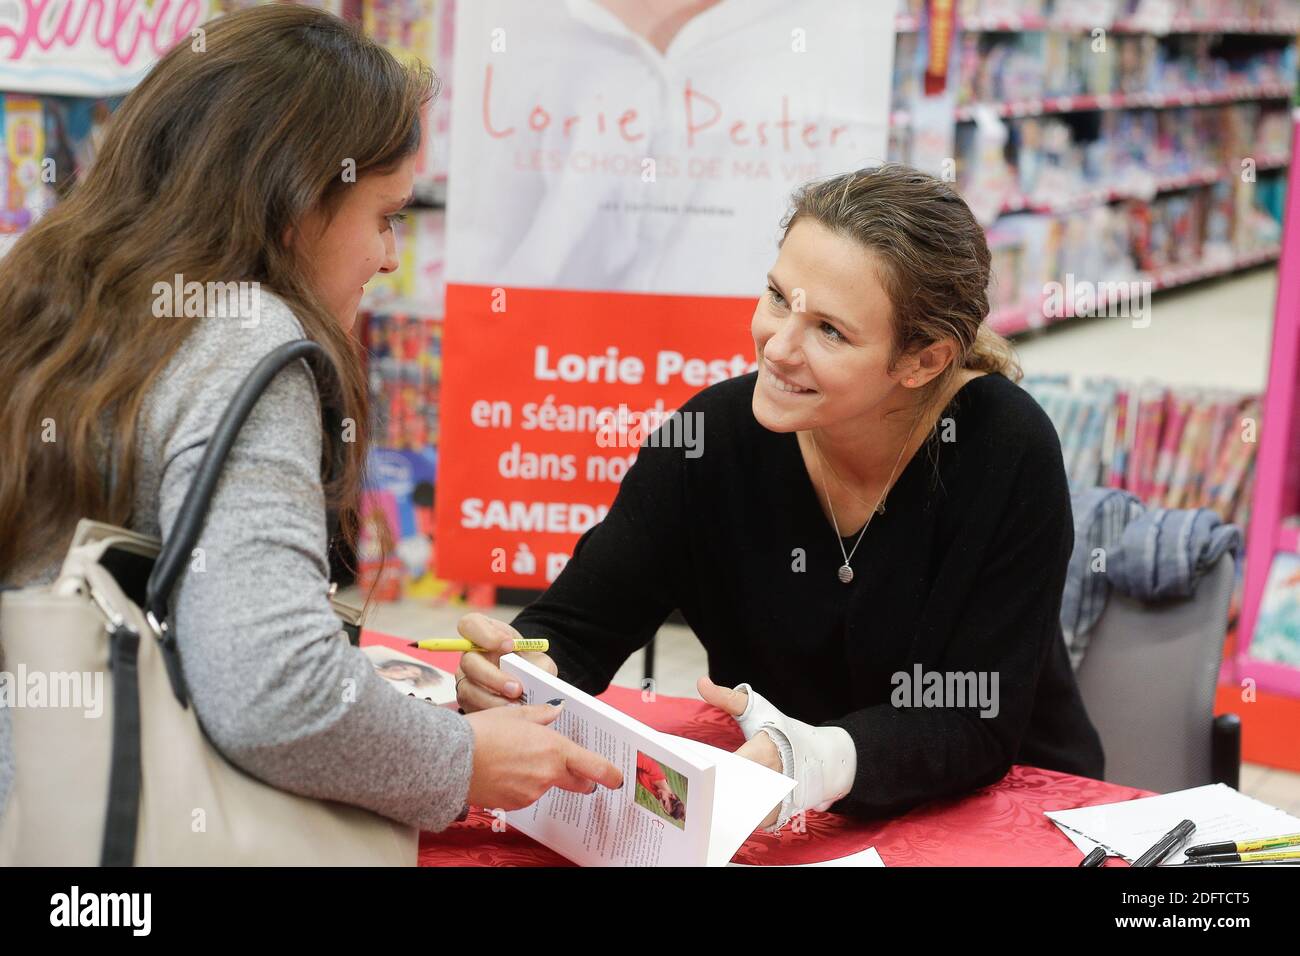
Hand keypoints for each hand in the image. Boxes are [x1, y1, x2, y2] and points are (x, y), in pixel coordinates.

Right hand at [455, 612, 557, 712]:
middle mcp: (469, 655)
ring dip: (494, 700)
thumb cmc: (530, 665)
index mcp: (482, 634)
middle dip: (494, 677)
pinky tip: (510, 717)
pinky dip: (492, 714)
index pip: (470, 625)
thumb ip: (538, 665)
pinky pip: (473, 709)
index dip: (486, 635)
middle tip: (517, 688)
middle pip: (469, 662)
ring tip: (517, 706)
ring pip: (469, 690)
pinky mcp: (468, 701)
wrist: (530, 682)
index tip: (509, 645)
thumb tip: (538, 679)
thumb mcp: (539, 659)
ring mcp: (465, 679)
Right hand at [464, 702, 623, 809]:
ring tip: (518, 760)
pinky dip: (523, 785)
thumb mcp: (514, 715)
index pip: (593, 767)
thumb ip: (541, 715)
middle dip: (581, 778)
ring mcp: (532, 793)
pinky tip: (506, 772)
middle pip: (578, 782)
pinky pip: (528, 794)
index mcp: (554, 749)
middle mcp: (548, 774)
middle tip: (578, 771)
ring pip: (548, 786)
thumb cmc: (482, 732)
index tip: (617, 777)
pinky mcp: (515, 805)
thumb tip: (556, 712)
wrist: (452, 760)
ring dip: (543, 777)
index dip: (609, 773)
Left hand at [698, 676, 783, 826]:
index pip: (735, 765)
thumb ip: (728, 698)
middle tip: (692, 796)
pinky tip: (717, 820)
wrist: (824, 758)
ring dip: (723, 814)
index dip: (715, 771)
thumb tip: (701, 683)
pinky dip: (736, 823)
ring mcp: (777, 799)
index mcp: (764, 750)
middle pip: (735, 793)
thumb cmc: (785, 732)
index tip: (697, 773)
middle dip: (714, 796)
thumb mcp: (759, 710)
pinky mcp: (778, 815)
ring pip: (743, 814)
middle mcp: (772, 777)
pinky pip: (751, 824)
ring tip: (700, 812)